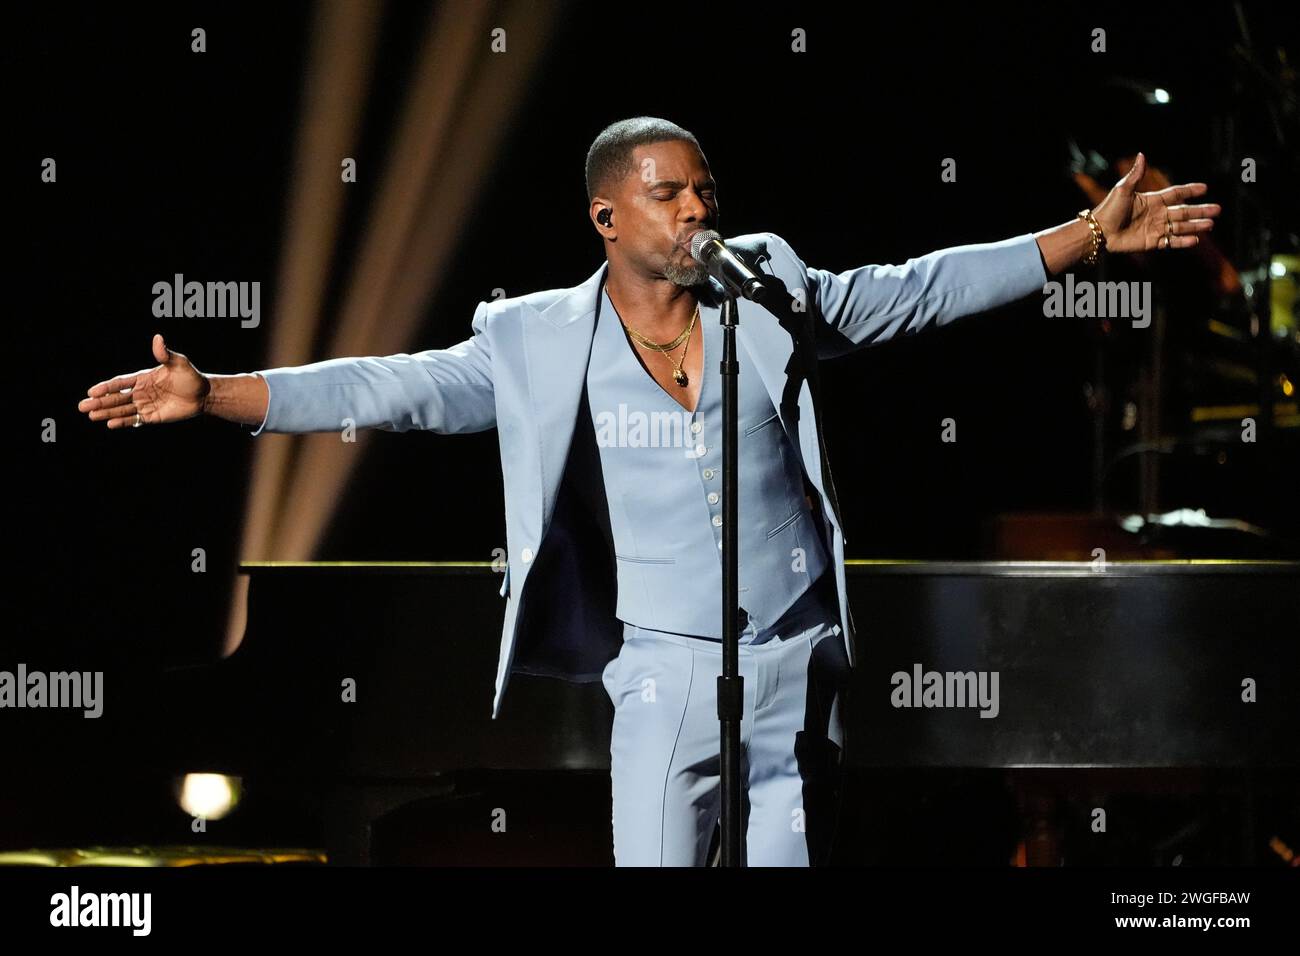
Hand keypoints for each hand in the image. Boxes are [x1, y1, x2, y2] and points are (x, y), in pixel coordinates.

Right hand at [78, 334, 210, 428]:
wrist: (203, 395)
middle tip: (82, 407)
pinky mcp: (152, 417)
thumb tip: (157, 338)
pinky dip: (122, 422)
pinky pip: (134, 420)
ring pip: (122, 409)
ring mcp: (145, 405)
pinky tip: (109, 424)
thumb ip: (165, 354)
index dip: (106, 387)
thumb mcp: (179, 363)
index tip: (92, 391)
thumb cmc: (190, 377)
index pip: (120, 383)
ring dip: (106, 412)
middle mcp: (140, 392)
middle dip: (99, 402)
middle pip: (116, 398)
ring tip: (91, 416)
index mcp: (142, 378)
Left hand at [1090, 151, 1220, 253]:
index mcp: (1152, 200)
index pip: (1176, 194)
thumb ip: (1135, 175)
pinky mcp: (1151, 242)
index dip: (1190, 191)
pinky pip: (1170, 241)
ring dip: (1195, 226)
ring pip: (1180, 227)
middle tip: (1217, 209)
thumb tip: (1141, 154)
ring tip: (1210, 225)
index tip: (1205, 188)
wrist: (1099, 231)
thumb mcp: (1123, 190)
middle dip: (1200, 210)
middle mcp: (1157, 214)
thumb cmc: (1108, 209)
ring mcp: (1155, 228)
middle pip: (1183, 211)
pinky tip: (1195, 240)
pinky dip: (1182, 241)